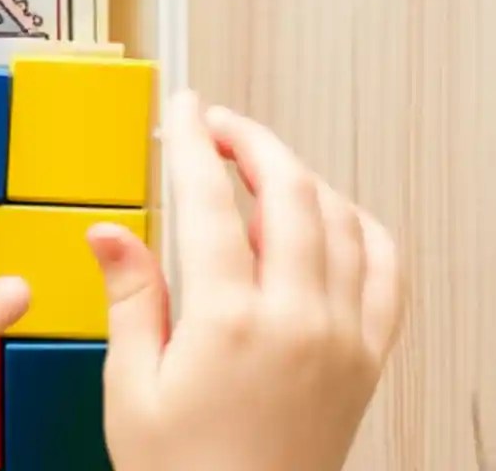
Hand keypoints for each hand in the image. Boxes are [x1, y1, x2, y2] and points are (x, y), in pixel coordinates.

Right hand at [89, 91, 403, 470]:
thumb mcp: (130, 387)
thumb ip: (130, 298)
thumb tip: (108, 231)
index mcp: (228, 323)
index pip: (211, 202)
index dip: (194, 142)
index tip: (185, 108)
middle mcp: (297, 320)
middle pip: (289, 193)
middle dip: (252, 142)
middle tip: (219, 124)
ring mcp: (342, 336)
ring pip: (341, 220)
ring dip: (302, 176)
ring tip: (261, 167)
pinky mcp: (367, 357)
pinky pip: (387, 271)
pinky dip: (363, 228)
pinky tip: (332, 217)